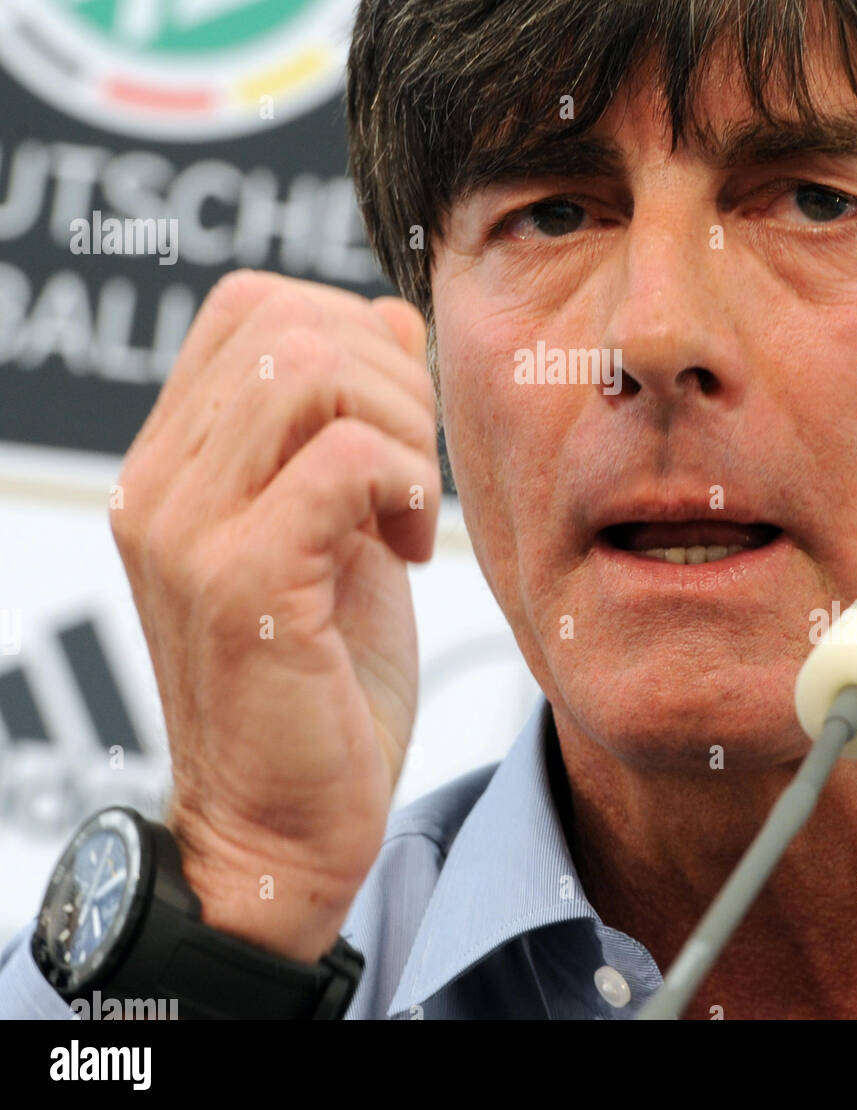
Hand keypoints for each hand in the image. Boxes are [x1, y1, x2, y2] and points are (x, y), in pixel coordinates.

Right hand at [111, 271, 440, 960]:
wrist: (284, 829)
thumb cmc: (319, 680)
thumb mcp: (343, 525)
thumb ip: (353, 420)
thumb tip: (388, 317)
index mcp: (180, 460)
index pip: (254, 305)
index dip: (354, 334)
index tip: (395, 428)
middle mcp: (163, 482)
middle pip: (289, 321)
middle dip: (392, 379)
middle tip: (415, 473)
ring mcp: (187, 530)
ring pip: (310, 371)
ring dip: (400, 428)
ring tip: (410, 512)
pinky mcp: (237, 585)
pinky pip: (340, 462)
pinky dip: (405, 483)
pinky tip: (412, 547)